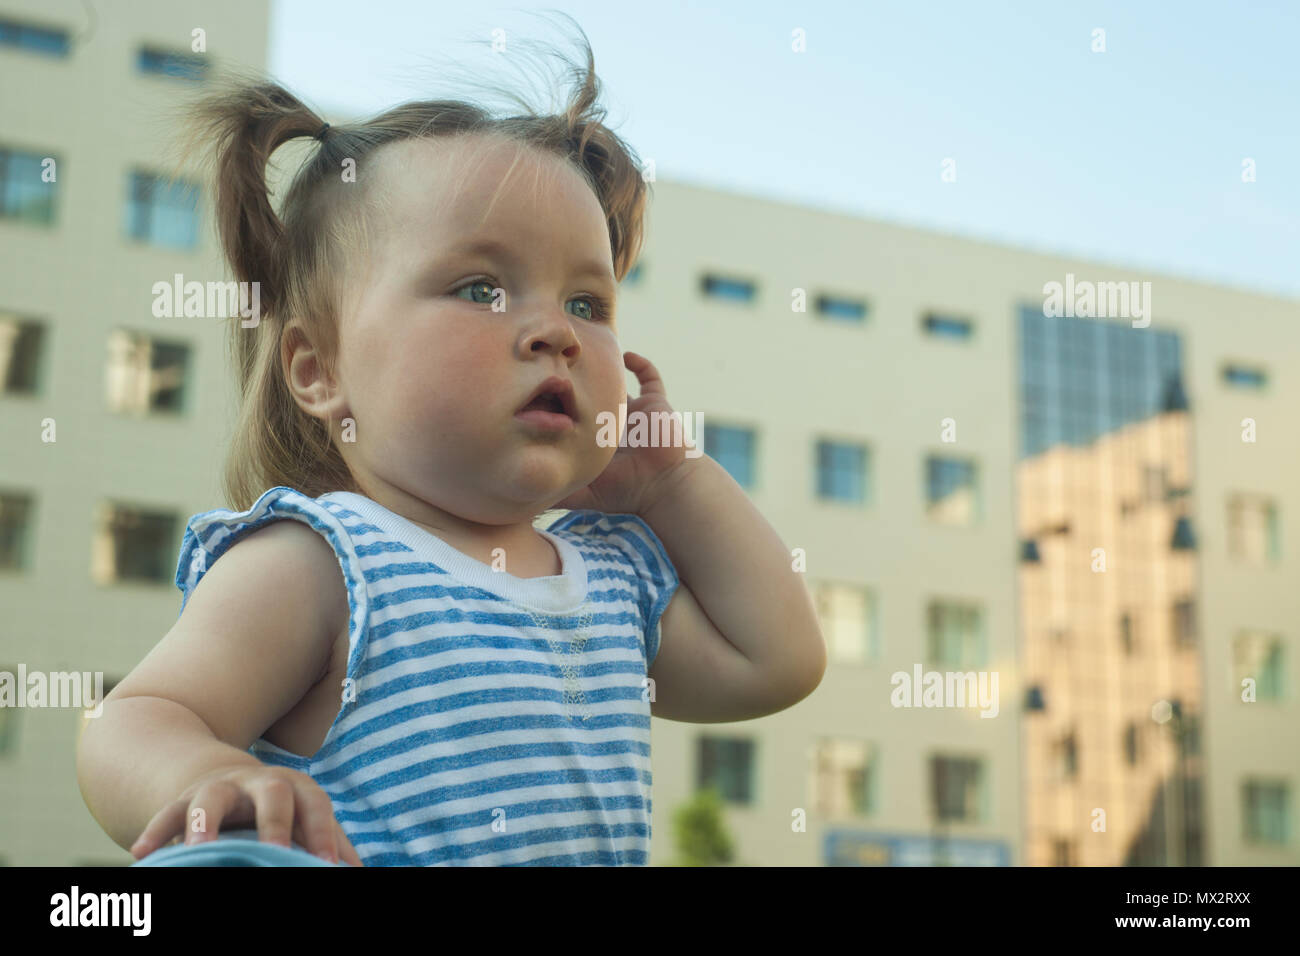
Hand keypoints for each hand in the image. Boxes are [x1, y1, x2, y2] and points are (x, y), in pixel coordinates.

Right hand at [130, 764, 363, 865]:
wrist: (230, 781)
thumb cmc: (280, 814)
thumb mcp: (306, 822)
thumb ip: (332, 847)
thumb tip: (361, 875)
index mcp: (297, 788)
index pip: (316, 805)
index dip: (324, 834)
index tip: (328, 865)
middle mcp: (259, 783)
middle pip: (271, 791)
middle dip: (274, 821)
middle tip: (276, 851)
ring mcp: (219, 788)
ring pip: (211, 797)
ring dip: (205, 821)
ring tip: (198, 846)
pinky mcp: (183, 800)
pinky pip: (167, 815)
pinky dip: (155, 833)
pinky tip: (142, 855)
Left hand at [551, 351, 699, 515]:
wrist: (666, 487)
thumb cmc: (627, 491)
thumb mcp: (585, 494)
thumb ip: (560, 497)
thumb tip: (527, 505)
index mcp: (600, 441)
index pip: (576, 418)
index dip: (562, 407)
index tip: (544, 395)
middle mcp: (617, 424)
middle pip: (594, 397)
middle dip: (579, 386)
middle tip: (559, 369)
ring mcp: (638, 412)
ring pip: (619, 384)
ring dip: (605, 372)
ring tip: (585, 356)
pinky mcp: (657, 403)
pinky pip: (650, 377)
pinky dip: (639, 363)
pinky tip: (623, 354)